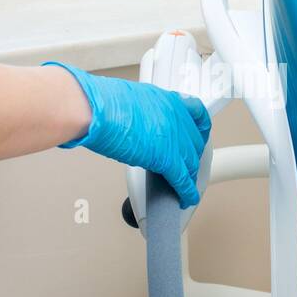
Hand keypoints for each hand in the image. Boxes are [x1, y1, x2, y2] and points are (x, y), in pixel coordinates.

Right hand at [45, 62, 210, 207]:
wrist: (96, 109)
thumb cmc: (103, 102)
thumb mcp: (133, 98)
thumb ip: (146, 112)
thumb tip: (144, 124)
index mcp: (168, 100)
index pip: (197, 115)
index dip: (200, 131)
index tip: (199, 137)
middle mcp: (176, 117)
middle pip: (194, 143)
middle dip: (192, 158)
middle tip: (187, 166)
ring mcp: (174, 138)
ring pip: (190, 163)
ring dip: (189, 177)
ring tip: (184, 186)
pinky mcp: (166, 158)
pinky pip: (182, 179)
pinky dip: (186, 192)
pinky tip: (186, 198)